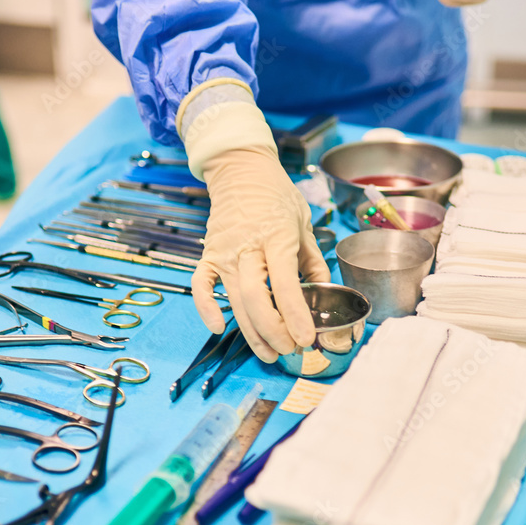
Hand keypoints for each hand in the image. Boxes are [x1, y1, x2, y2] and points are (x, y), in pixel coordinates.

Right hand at [192, 147, 330, 361]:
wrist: (240, 171)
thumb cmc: (276, 196)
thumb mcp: (304, 223)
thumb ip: (314, 260)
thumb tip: (324, 293)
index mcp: (277, 236)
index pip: (284, 283)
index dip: (295, 315)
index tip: (306, 338)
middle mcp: (248, 246)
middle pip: (255, 298)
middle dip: (273, 330)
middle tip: (290, 349)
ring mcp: (224, 252)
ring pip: (234, 299)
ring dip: (251, 332)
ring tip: (269, 353)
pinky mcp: (208, 255)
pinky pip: (201, 285)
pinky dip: (206, 307)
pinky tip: (219, 327)